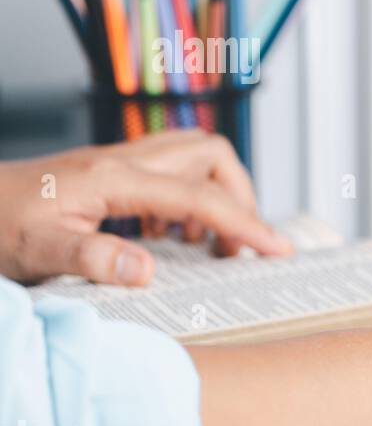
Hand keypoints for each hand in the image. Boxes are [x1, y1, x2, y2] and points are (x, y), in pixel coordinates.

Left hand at [0, 130, 291, 285]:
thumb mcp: (39, 253)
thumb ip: (92, 259)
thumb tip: (146, 271)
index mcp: (116, 180)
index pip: (201, 197)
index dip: (245, 224)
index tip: (277, 250)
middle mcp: (124, 161)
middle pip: (211, 155)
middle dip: (239, 196)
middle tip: (236, 245)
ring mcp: (118, 162)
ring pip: (194, 156)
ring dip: (214, 195)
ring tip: (202, 244)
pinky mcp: (111, 171)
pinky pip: (171, 169)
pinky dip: (186, 198)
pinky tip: (164, 235)